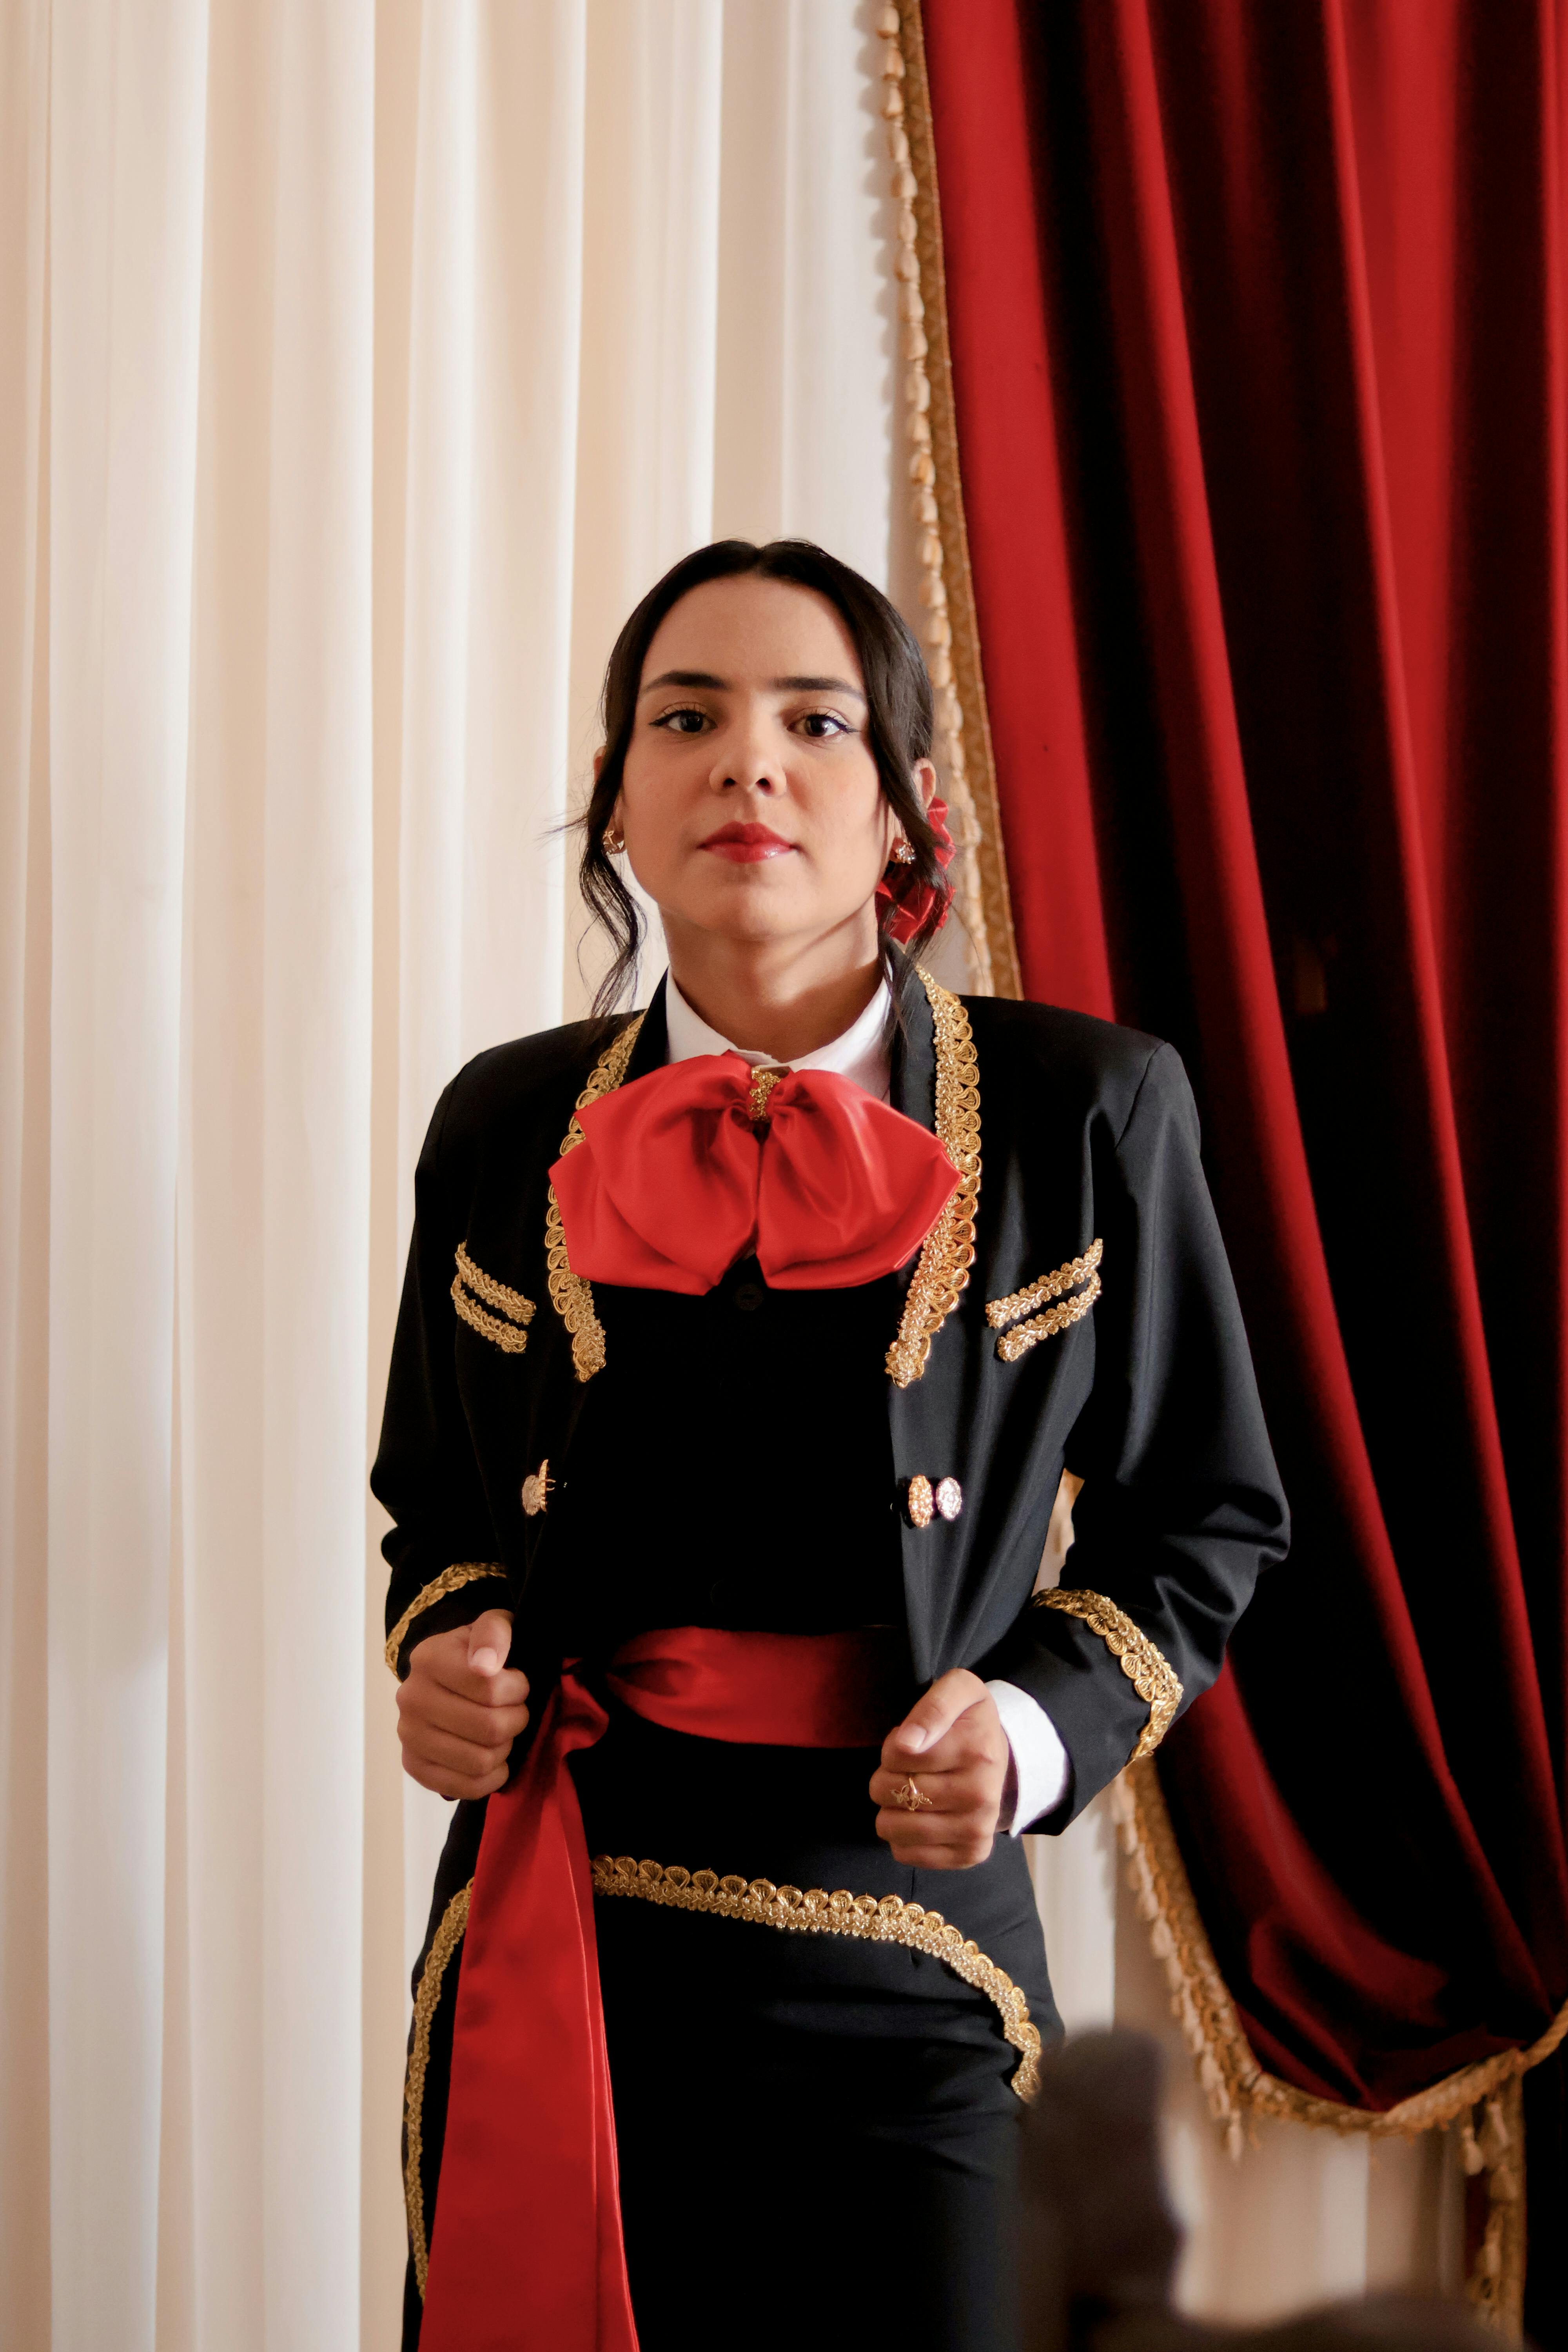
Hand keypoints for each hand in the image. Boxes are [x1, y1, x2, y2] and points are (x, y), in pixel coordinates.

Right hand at [396, 1608, 529, 1800]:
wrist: (446, 1676)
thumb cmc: (478, 1652)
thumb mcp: (493, 1627)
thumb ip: (494, 1632)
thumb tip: (484, 1664)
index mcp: (429, 1658)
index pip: (490, 1687)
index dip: (518, 1689)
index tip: (518, 1683)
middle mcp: (411, 1697)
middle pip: (488, 1728)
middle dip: (516, 1720)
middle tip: (516, 1711)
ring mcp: (409, 1735)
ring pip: (479, 1761)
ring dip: (504, 1749)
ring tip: (503, 1733)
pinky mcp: (413, 1766)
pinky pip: (464, 1788)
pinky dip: (489, 1778)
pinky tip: (494, 1760)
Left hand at [870, 1668, 1009, 1867]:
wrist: (999, 1757)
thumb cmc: (969, 1721)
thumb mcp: (958, 1689)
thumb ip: (933, 1706)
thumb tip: (907, 1742)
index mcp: (977, 1751)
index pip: (896, 1754)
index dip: (892, 1747)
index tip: (911, 1742)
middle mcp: (981, 1795)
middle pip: (890, 1792)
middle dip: (887, 1777)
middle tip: (909, 1769)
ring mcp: (977, 1829)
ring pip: (892, 1827)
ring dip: (891, 1808)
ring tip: (913, 1791)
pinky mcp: (970, 1854)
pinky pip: (906, 1854)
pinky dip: (901, 1837)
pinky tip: (920, 1817)